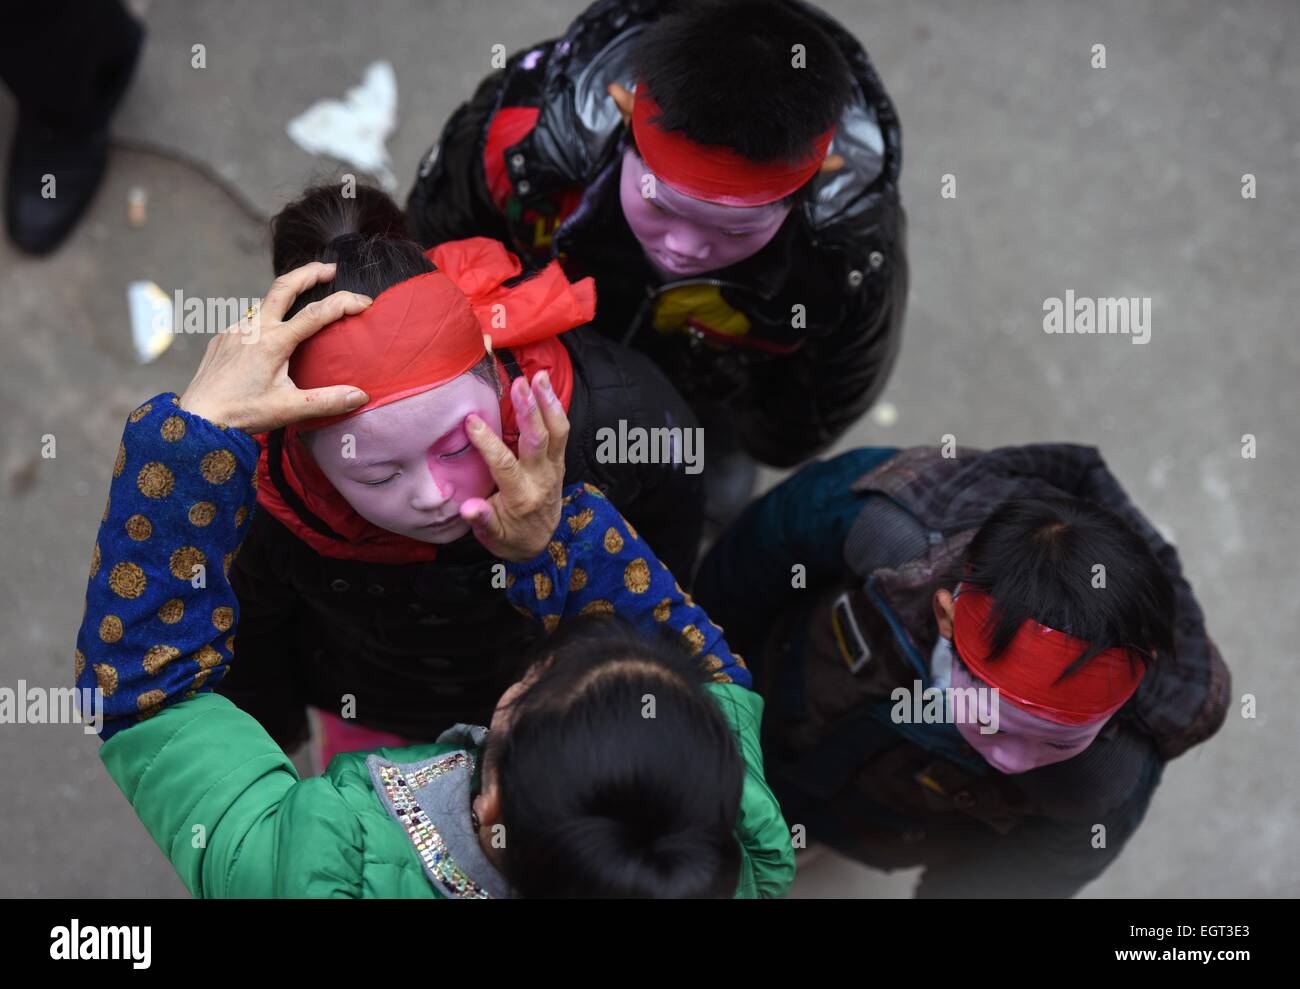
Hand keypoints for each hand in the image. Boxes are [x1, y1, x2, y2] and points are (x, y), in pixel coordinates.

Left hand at [177, 262, 371, 432]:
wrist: (198, 419)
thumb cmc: (243, 414)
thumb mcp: (290, 409)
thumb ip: (328, 401)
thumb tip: (361, 396)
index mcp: (273, 343)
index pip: (316, 313)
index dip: (343, 302)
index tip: (364, 302)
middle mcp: (254, 329)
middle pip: (284, 286)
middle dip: (310, 272)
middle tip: (331, 268)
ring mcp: (235, 331)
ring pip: (265, 303)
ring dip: (287, 294)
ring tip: (305, 296)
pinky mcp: (222, 339)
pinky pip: (248, 321)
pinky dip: (266, 318)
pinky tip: (272, 332)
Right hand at [459, 371, 568, 561]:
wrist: (540, 543)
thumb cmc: (509, 535)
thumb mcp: (493, 536)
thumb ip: (482, 520)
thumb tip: (468, 508)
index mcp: (521, 497)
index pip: (504, 465)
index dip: (488, 442)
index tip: (471, 421)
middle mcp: (542, 479)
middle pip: (538, 441)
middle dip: (529, 411)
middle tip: (520, 383)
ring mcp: (555, 468)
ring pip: (558, 432)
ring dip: (549, 402)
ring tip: (540, 375)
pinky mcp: (560, 461)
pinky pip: (562, 432)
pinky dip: (556, 408)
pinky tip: (546, 386)